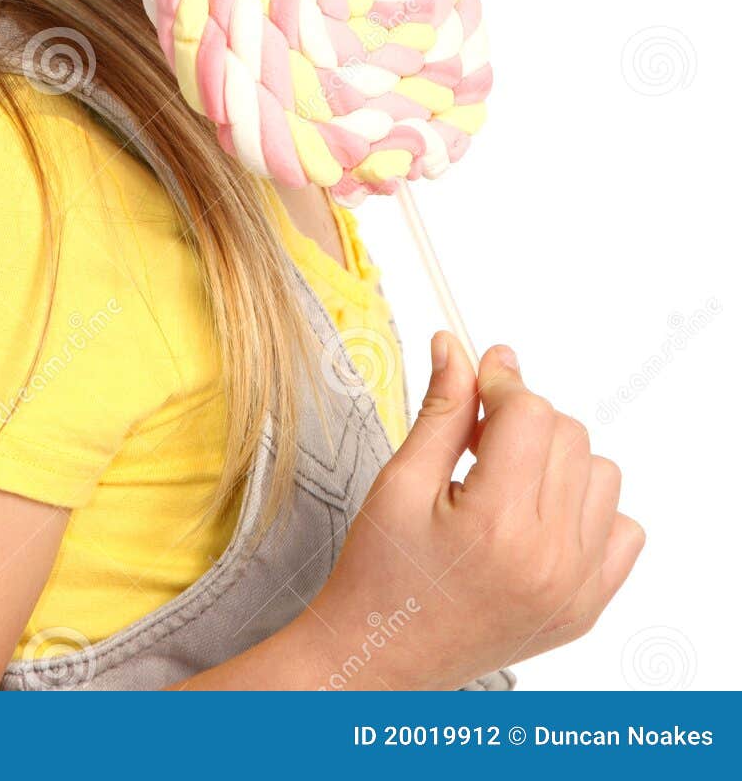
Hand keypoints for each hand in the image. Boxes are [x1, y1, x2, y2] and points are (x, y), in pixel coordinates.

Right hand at [302, 332, 645, 689]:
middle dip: (524, 418)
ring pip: (601, 474)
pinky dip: (588, 510)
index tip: (477, 378)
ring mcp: (576, 589)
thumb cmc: (381, 572)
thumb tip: (456, 345)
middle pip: (568, 436)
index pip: (530, 412)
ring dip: (558, 460)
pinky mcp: (586, 609)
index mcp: (497, 526)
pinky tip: (538, 517)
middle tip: (477, 437)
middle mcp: (550, 560)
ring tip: (506, 480)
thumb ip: (441, 410)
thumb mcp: (400, 481)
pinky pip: (622, 529)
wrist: (383, 659)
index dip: (501, 382)